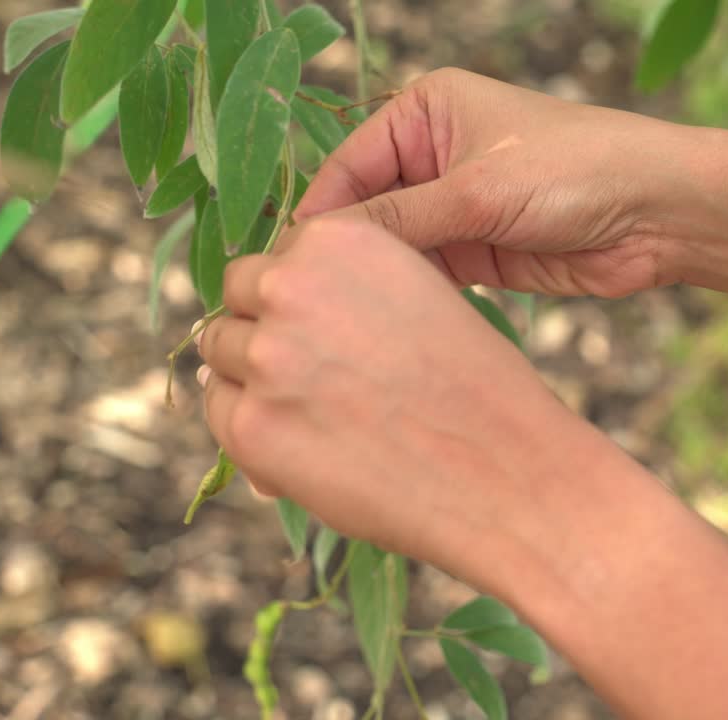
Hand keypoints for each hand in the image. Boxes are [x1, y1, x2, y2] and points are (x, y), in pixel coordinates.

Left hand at [196, 218, 585, 585]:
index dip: (297, 297)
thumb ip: (343, 289)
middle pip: (237, 295)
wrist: (508, 473)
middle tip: (313, 373)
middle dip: (266, 329)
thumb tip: (261, 314)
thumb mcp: (417, 297)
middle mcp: (292, 286)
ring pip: (220, 351)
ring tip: (312, 409)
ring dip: (251, 375)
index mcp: (340, 240)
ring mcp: (266, 357)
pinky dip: (249, 426)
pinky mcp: (253, 428)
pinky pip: (221, 411)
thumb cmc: (476, 387)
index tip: (325, 334)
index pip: (277, 257)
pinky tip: (302, 443)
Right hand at [296, 68, 727, 297]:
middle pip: (365, 211)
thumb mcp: (477, 190)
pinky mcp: (475, 254)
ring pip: (394, 250)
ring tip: (337, 325)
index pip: (349, 166)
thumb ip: (399, 219)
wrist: (659, 213)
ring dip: (375, 283)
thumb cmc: (573, 170)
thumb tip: (322, 248)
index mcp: (424, 112)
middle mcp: (432, 156)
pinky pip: (425, 277)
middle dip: (344, 256)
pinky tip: (382, 329)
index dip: (320, 217)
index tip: (290, 269)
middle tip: (306, 308)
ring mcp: (454, 208)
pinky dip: (407, 299)